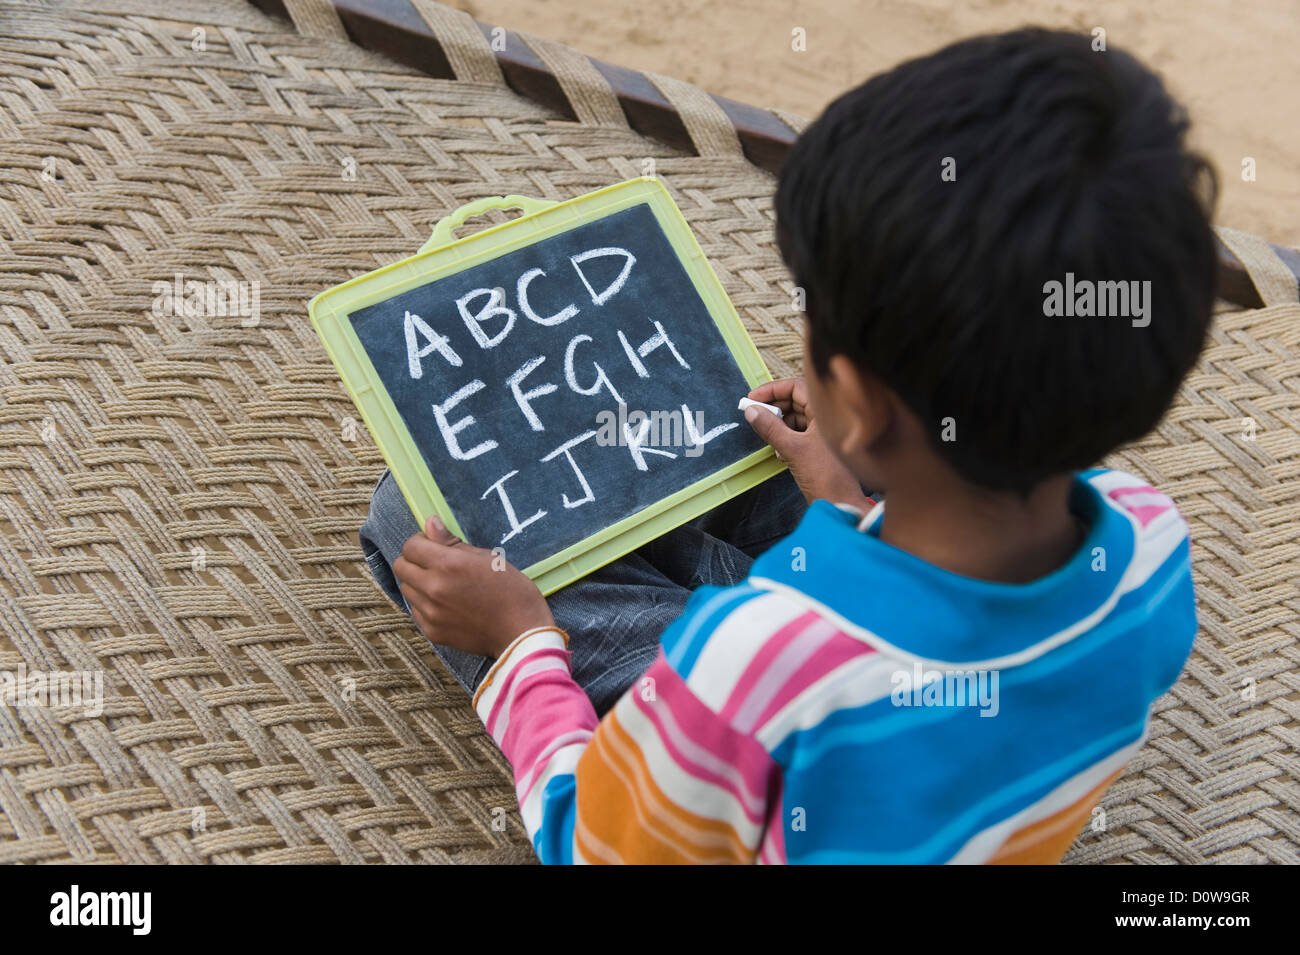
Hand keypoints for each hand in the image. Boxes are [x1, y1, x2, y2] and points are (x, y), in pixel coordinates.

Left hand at [392, 516, 554, 658]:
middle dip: (414, 561)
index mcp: (448, 565)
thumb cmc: (512, 591)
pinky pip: (416, 611)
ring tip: (443, 586)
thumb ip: (452, 542)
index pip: (411, 546)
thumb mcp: (488, 558)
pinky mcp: (432, 632)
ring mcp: (431, 613)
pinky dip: (425, 605)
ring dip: (418, 583)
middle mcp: (434, 588)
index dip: (421, 542)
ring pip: (406, 589)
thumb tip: (430, 524)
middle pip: (401, 566)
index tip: (433, 546)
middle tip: (435, 564)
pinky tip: (447, 605)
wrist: (522, 633)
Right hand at [745, 378, 870, 509]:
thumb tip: (751, 411)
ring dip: (779, 425)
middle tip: (753, 414)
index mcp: (826, 412)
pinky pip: (798, 433)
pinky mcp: (819, 447)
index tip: (752, 398)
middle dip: (773, 408)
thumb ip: (770, 427)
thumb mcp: (792, 448)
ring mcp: (823, 433)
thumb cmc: (825, 476)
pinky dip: (786, 438)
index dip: (772, 390)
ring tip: (767, 437)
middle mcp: (826, 418)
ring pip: (795, 418)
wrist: (840, 504)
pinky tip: (780, 452)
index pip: (796, 387)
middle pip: (794, 401)